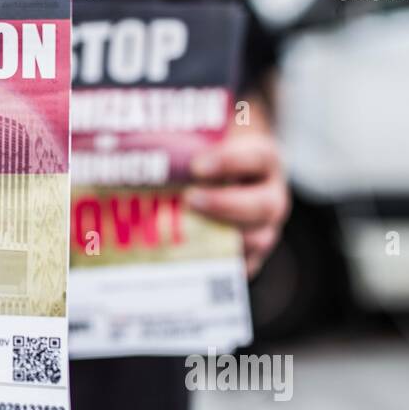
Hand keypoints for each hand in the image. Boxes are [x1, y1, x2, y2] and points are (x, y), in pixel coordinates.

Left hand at [185, 128, 288, 277]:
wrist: (228, 179)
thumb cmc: (211, 157)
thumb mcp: (206, 141)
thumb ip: (186, 144)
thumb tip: (138, 144)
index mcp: (264, 161)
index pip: (257, 158)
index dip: (228, 162)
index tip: (196, 165)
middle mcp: (270, 197)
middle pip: (262, 205)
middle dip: (223, 205)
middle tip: (189, 199)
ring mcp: (263, 230)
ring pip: (256, 240)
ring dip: (220, 237)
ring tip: (184, 232)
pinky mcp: (249, 257)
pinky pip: (238, 268)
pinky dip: (214, 266)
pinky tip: (184, 260)